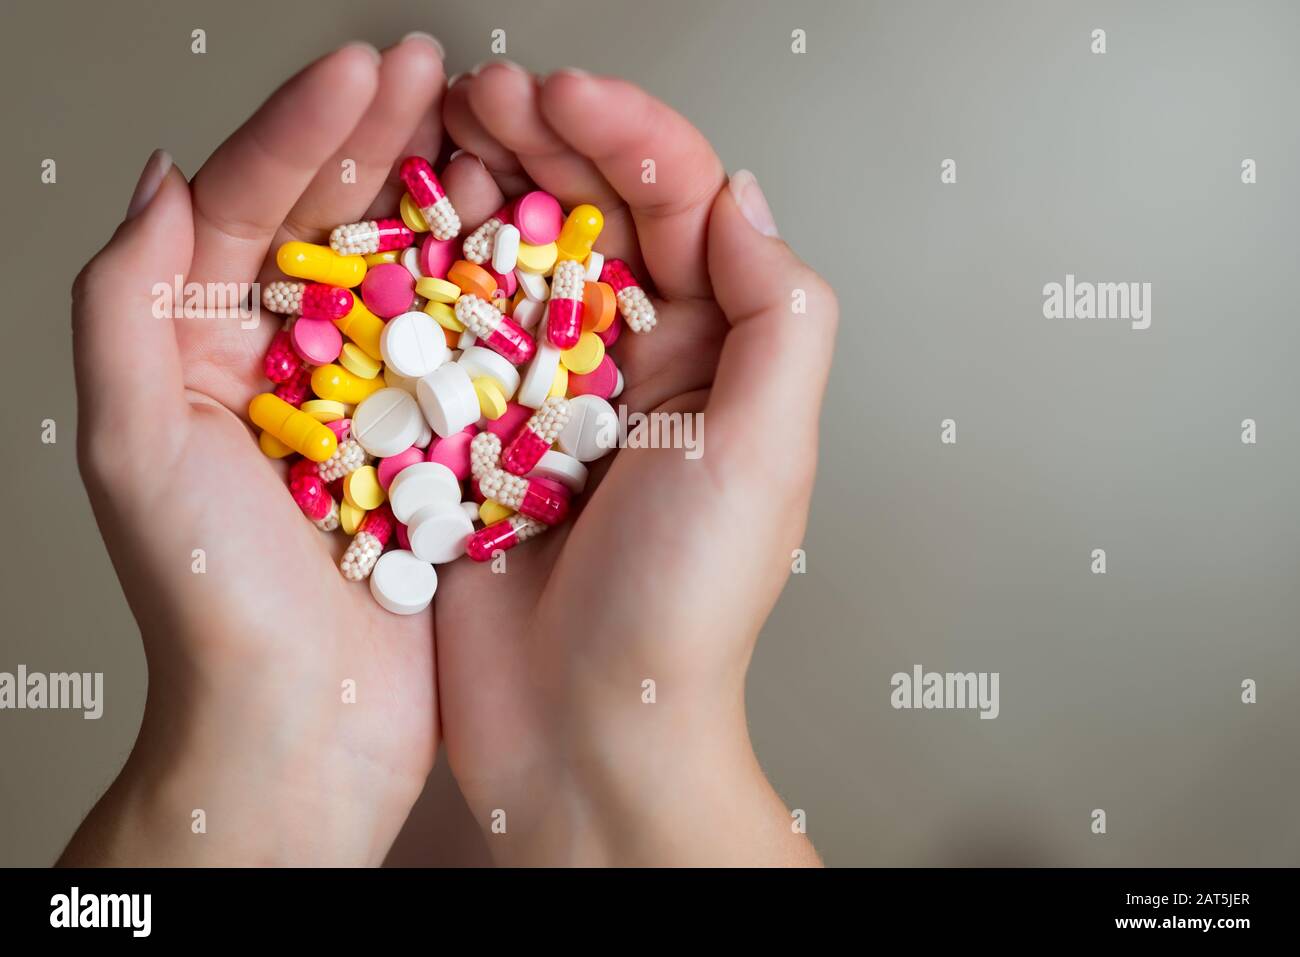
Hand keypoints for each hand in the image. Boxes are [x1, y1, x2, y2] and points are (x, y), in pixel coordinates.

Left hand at [62, 37, 454, 865]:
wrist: (305, 730)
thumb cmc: (213, 606)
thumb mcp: (133, 448)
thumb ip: (124, 306)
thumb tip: (159, 178)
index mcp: (198, 350)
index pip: (242, 207)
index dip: (301, 129)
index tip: (365, 70)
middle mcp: (281, 364)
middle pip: (324, 221)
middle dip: (373, 136)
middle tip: (429, 67)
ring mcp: (360, 401)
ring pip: (400, 271)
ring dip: (436, 193)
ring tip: (477, 126)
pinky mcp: (428, 444)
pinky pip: (457, 347)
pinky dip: (486, 288)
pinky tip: (514, 237)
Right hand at [432, 65, 835, 864]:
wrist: (583, 730)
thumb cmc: (684, 611)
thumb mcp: (764, 453)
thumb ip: (777, 318)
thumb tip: (746, 201)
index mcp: (712, 356)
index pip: (681, 209)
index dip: (629, 135)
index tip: (568, 96)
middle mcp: (633, 365)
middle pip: (592, 215)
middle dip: (546, 139)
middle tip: (488, 92)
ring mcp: (548, 396)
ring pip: (514, 258)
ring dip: (482, 188)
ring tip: (444, 134)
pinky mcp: (475, 434)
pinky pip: (450, 332)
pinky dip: (426, 273)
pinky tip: (401, 229)